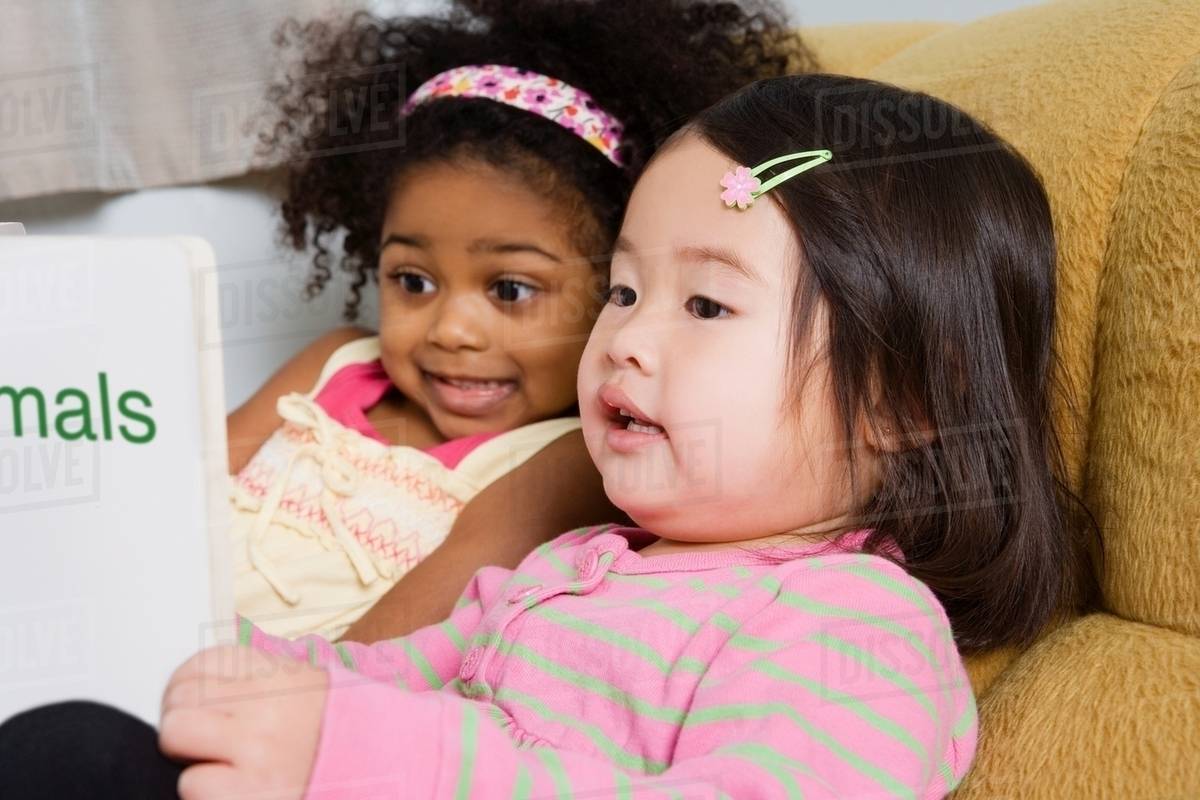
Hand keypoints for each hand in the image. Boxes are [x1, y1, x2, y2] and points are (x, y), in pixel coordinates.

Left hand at [159, 644, 327, 799]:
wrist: (370, 768)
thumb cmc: (325, 734)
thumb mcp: (300, 686)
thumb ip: (253, 677)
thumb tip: (191, 684)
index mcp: (277, 674)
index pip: (200, 664)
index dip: (185, 687)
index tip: (193, 706)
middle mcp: (266, 704)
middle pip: (180, 696)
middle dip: (182, 721)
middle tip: (201, 739)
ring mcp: (257, 747)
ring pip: (175, 732)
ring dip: (187, 753)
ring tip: (214, 762)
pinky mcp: (250, 790)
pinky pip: (191, 783)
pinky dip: (203, 790)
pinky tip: (230, 787)